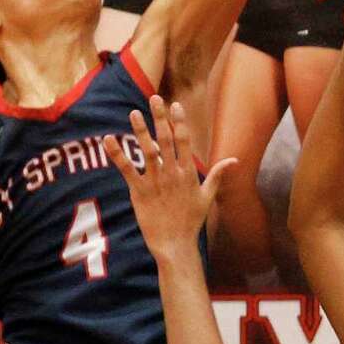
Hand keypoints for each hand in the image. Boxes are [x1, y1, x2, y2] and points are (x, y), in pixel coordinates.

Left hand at [102, 96, 234, 262]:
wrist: (175, 245)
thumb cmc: (191, 222)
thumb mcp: (208, 197)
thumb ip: (218, 175)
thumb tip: (235, 160)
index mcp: (188, 173)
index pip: (184, 141)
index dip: (179, 122)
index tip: (174, 105)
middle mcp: (172, 174)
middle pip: (165, 140)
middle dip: (160, 118)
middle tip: (154, 98)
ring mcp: (155, 182)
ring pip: (147, 151)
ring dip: (140, 131)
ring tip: (134, 113)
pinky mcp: (139, 192)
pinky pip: (127, 170)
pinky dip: (117, 154)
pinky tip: (108, 140)